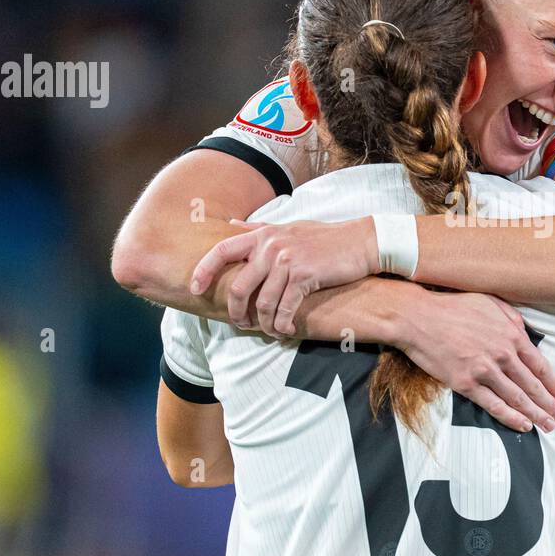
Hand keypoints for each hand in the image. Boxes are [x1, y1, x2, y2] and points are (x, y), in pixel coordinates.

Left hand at [190, 218, 378, 335]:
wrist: (360, 242)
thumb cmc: (324, 237)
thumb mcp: (288, 226)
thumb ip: (258, 228)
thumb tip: (232, 224)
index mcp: (263, 235)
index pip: (221, 251)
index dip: (204, 271)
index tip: (195, 289)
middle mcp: (270, 246)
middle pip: (240, 287)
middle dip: (237, 312)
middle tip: (241, 324)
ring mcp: (287, 260)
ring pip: (264, 303)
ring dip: (265, 324)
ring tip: (271, 331)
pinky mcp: (304, 276)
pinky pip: (285, 308)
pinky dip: (283, 324)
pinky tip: (286, 330)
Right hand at [396, 290, 554, 433]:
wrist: (418, 318)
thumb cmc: (452, 307)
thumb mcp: (489, 302)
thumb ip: (511, 317)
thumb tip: (525, 331)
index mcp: (511, 334)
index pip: (540, 365)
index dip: (553, 384)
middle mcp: (502, 354)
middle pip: (533, 386)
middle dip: (550, 405)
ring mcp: (484, 371)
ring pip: (517, 398)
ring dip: (536, 415)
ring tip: (549, 426)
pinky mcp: (465, 384)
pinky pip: (494, 405)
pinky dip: (511, 417)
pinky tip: (523, 425)